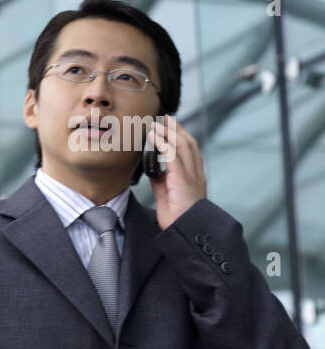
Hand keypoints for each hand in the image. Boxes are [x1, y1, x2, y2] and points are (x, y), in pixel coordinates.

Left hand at [148, 116, 206, 230]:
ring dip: (170, 132)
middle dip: (178, 129)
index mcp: (194, 177)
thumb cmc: (178, 217)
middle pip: (189, 144)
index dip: (181, 137)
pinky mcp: (183, 179)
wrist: (186, 230)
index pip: (190, 151)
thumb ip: (161, 180)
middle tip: (166, 118)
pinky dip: (164, 143)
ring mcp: (191, 175)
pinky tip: (156, 136)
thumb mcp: (166, 194)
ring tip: (158, 123)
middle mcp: (196, 173)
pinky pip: (173, 156)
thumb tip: (152, 169)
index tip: (170, 127)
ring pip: (183, 146)